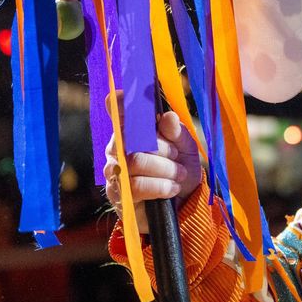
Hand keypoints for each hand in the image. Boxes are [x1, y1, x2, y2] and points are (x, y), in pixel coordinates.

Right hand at [104, 111, 201, 232]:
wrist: (184, 205)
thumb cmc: (180, 170)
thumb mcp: (186, 149)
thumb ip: (177, 133)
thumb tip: (168, 117)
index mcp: (133, 132)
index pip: (119, 113)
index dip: (118, 104)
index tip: (118, 96)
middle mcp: (118, 149)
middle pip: (131, 140)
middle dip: (162, 149)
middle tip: (177, 158)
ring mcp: (115, 172)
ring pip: (135, 162)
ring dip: (164, 169)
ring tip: (179, 175)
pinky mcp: (118, 195)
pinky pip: (136, 185)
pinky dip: (160, 186)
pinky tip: (171, 188)